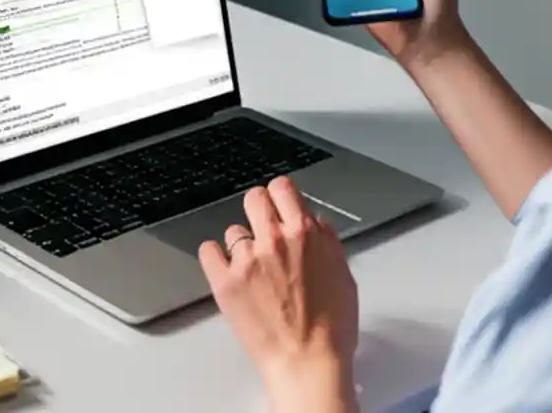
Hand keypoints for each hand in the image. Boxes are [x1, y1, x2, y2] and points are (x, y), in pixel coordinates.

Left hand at [199, 177, 359, 412]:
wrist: (308, 362)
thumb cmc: (331, 329)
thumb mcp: (343, 275)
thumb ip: (326, 242)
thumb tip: (314, 223)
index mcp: (306, 234)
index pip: (282, 188)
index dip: (280, 195)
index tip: (278, 205)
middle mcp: (275, 240)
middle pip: (254, 198)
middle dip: (258, 210)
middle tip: (262, 230)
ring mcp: (247, 260)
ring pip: (233, 231)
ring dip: (241, 244)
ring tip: (253, 269)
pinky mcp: (225, 281)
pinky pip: (208, 251)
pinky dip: (215, 257)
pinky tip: (226, 270)